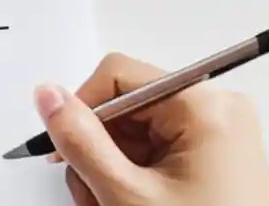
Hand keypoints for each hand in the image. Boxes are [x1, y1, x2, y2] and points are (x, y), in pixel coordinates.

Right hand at [35, 53, 268, 205]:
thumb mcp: (128, 195)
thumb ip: (81, 141)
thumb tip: (48, 95)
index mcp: (204, 106)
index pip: (118, 75)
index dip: (82, 109)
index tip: (62, 147)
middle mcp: (218, 110)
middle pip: (126, 105)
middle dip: (99, 150)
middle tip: (92, 193)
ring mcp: (220, 134)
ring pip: (137, 131)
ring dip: (112, 168)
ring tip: (111, 205)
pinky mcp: (217, 156)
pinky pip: (158, 149)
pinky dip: (135, 175)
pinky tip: (130, 203)